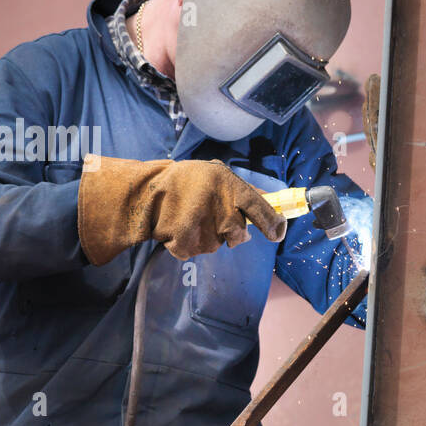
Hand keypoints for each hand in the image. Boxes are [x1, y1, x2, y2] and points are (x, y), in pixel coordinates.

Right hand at [78, 155, 286, 264]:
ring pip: (219, 244)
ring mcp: (207, 230)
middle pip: (240, 236)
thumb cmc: (187, 181)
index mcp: (232, 188)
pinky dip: (190, 243)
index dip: (274, 225)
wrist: (147, 192)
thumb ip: (245, 189)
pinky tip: (180, 227)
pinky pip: (198, 250)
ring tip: (192, 217)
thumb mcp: (217, 174)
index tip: (278, 233)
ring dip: (209, 236)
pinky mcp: (190, 245)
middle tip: (214, 219)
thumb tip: (272, 199)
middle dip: (231, 233)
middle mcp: (223, 210)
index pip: (263, 211)